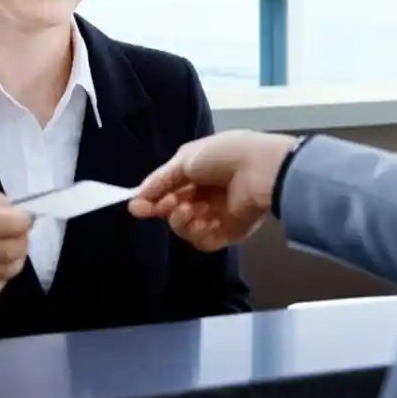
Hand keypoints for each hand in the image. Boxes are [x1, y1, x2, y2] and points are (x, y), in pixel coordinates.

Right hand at [129, 130, 295, 251]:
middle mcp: (206, 194)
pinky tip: (200, 220)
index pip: (169, 190)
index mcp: (198, 171)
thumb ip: (159, 181)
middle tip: (166, 204)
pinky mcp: (229, 233)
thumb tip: (136, 200)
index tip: (136, 207)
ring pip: (186, 228)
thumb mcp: (184, 160)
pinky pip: (203, 241)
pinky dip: (197, 232)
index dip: (152, 198)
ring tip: (188, 208)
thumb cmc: (223, 156)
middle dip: (165, 209)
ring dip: (180, 220)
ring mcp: (218, 215)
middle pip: (174, 211)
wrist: (260, 169)